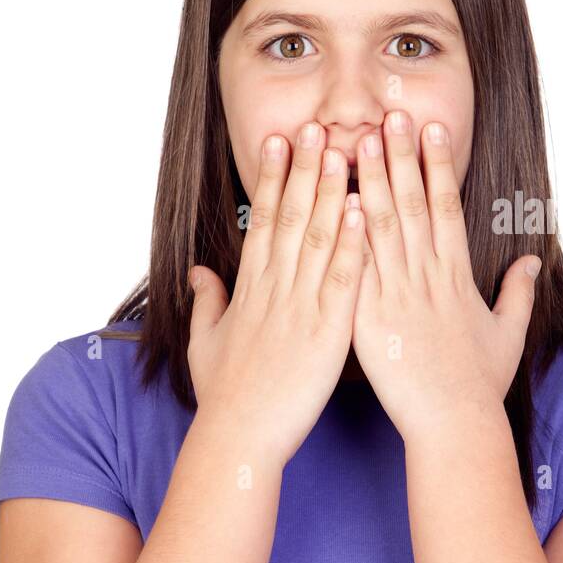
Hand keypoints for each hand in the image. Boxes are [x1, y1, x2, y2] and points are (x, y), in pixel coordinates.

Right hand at [187, 122, 366, 466]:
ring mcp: (300, 307)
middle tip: (314, 124)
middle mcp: (274, 289)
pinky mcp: (325, 332)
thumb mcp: (207, 342)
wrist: (239, 438)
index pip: (263, 220)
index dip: (272, 178)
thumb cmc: (226, 396)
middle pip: (290, 216)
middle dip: (302, 169)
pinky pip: (341, 280)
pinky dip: (352, 245)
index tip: (279, 141)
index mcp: (250, 288)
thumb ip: (207, 302)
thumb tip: (200, 271)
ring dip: (331, 192)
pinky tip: (363, 212)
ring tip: (343, 149)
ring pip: (318, 238)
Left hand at [351, 110, 540, 444]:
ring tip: (359, 139)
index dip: (437, 164)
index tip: (431, 128)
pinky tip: (336, 200)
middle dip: (400, 155)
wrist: (454, 424)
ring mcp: (396, 295)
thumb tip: (533, 261)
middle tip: (389, 113)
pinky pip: (355, 267)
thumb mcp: (509, 333)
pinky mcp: (369, 319)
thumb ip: (518, 293)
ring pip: (381, 226)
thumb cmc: (480, 384)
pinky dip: (346, 233)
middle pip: (412, 203)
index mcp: (456, 276)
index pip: (446, 206)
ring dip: (370, 179)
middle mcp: (426, 277)